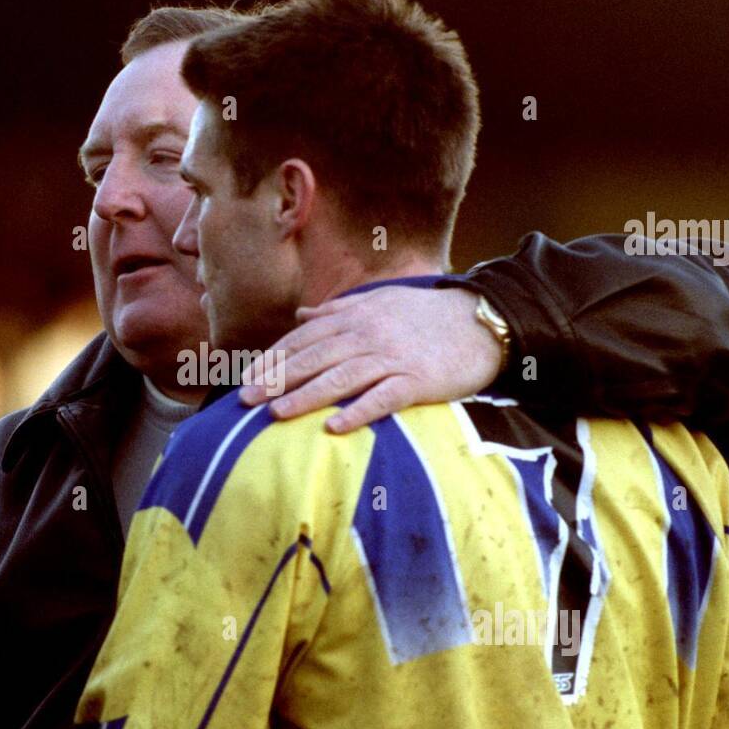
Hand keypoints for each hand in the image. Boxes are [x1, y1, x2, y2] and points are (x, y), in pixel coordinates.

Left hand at [239, 285, 504, 432]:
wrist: (483, 321)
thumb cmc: (427, 316)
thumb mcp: (380, 301)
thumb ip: (338, 311)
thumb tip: (302, 315)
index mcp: (356, 316)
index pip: (305, 338)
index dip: (273, 358)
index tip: (246, 377)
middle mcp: (369, 335)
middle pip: (315, 358)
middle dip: (276, 379)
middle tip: (245, 399)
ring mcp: (393, 358)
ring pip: (341, 377)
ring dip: (307, 396)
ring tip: (276, 413)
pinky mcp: (417, 381)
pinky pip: (382, 398)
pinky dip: (357, 412)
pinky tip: (333, 427)